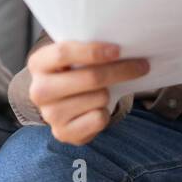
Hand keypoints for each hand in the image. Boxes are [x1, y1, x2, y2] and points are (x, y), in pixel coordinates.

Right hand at [27, 41, 150, 144]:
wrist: (61, 104)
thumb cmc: (73, 72)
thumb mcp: (73, 57)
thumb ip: (88, 49)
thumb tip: (126, 48)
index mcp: (38, 64)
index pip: (64, 53)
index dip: (93, 51)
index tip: (118, 50)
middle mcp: (39, 90)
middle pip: (91, 78)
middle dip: (121, 70)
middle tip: (142, 65)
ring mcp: (50, 114)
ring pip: (99, 98)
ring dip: (110, 93)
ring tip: (105, 90)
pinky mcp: (63, 133)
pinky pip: (99, 119)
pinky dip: (104, 112)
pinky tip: (97, 108)